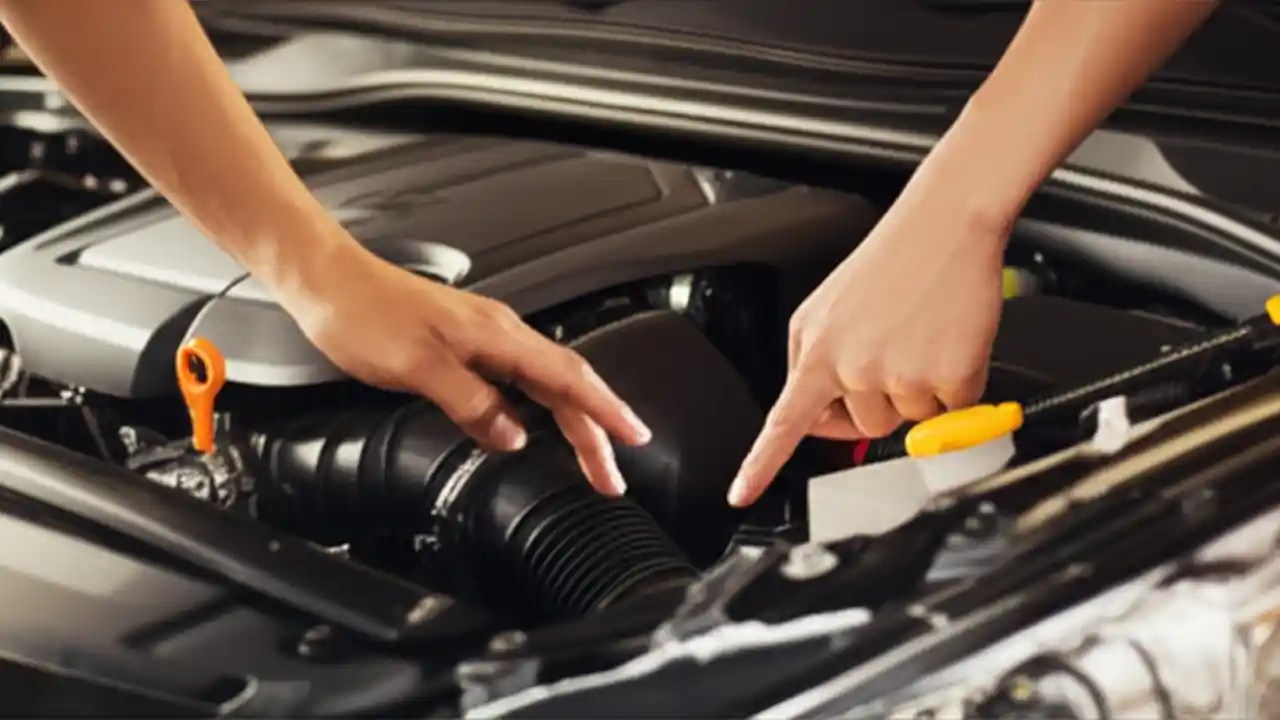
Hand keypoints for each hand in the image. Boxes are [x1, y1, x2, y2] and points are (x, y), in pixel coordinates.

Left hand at [274, 238, 651, 496]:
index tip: (633, 438)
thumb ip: (471, 402)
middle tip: (611, 476)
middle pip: (565, 386)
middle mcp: (498, 334)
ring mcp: (482, 339)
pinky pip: (517, 382)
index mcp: (497, 335)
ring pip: (544, 385)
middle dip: (595, 431)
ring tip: (588, 458)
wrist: (326, 281)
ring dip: (571, 422)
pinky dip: (538, 409)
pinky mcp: (463, 346)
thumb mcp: (417, 366)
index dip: (605, 412)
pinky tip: (533, 427)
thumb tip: (512, 435)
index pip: (569, 378)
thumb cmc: (363, 312)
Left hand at [726, 190, 1007, 506]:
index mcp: (815, 349)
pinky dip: (958, 386)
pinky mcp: (947, 377)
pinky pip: (953, 410)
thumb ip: (815, 365)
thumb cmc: (892, 265)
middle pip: (864, 426)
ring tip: (921, 339)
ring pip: (909, 420)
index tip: (740, 495)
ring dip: (920, 392)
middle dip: (881, 401)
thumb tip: (822, 419)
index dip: (760, 465)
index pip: (783, 421)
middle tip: (895, 351)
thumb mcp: (828, 311)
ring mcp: (899, 374)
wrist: (944, 226)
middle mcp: (852, 367)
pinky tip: (949, 343)